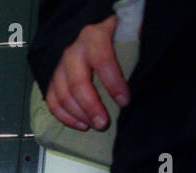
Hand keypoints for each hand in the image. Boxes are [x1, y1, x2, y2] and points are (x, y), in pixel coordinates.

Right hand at [46, 14, 128, 131]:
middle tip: (104, 123)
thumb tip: (144, 63)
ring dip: (78, 115)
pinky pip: (52, 100)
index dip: (113, 84)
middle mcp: (71, 51)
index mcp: (92, 36)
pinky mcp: (51, 76)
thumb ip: (134, 39)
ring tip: (94, 124)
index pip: (102, 62)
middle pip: (78, 84)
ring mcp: (57, 65)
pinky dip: (64, 116)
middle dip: (91, 107)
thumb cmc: (109, 27)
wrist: (82, 24)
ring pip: (62, 96)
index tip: (125, 101)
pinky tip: (80, 124)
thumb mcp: (124, 25)